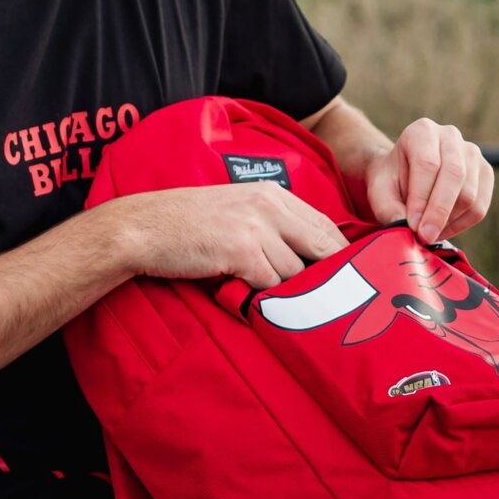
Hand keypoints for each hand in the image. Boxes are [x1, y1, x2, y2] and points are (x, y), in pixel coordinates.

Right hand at [116, 184, 347, 289]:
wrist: (145, 227)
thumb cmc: (187, 224)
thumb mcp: (237, 210)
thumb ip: (273, 225)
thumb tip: (308, 259)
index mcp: (272, 193)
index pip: (325, 226)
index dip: (342, 257)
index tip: (353, 280)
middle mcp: (269, 205)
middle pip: (323, 248)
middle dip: (334, 279)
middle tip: (341, 305)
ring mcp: (257, 227)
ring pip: (297, 273)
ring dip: (289, 293)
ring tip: (278, 302)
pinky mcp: (242, 251)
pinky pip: (271, 286)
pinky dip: (266, 299)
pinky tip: (252, 298)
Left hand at [364, 117, 493, 243]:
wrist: (404, 175)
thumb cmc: (391, 181)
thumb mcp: (379, 191)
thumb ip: (388, 208)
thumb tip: (409, 227)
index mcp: (422, 131)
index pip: (428, 164)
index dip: (421, 198)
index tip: (413, 226)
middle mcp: (450, 135)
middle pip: (454, 175)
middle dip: (439, 211)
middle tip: (424, 237)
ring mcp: (472, 153)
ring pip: (470, 194)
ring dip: (449, 221)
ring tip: (428, 233)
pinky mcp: (485, 173)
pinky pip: (480, 206)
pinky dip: (462, 224)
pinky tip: (442, 230)